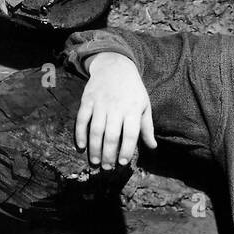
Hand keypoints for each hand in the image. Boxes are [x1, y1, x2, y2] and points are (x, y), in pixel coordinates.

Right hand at [74, 52, 157, 168]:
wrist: (115, 65)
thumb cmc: (132, 90)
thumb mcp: (144, 105)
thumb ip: (147, 127)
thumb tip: (152, 146)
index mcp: (132, 110)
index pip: (130, 134)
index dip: (126, 150)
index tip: (122, 163)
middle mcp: (116, 108)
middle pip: (111, 136)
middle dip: (109, 154)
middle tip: (107, 168)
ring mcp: (100, 104)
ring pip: (96, 130)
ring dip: (95, 148)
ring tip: (95, 162)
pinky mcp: (87, 100)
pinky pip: (82, 119)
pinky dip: (80, 133)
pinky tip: (81, 146)